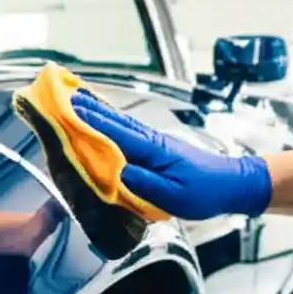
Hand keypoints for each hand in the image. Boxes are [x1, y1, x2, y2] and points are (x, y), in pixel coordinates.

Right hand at [71, 91, 272, 219]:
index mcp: (153, 151)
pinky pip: (126, 130)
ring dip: (96, 111)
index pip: (116, 134)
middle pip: (114, 121)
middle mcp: (150, 140)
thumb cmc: (204, 192)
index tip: (67, 110)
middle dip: (87, 109)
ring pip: (119, 122)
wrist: (231, 183)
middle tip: (62, 97)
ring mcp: (153, 141)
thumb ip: (146, 185)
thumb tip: (118, 174)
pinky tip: (101, 118)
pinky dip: (110, 121)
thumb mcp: (175, 196)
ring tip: (74, 100)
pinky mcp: (155, 147)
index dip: (90, 122)